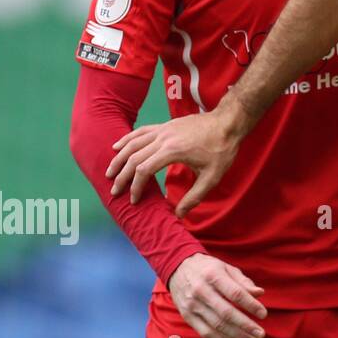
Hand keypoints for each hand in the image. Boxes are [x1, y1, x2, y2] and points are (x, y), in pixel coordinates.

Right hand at [107, 105, 242, 217]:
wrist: (228, 122)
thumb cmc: (222, 149)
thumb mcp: (212, 177)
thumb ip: (195, 197)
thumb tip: (179, 215)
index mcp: (173, 151)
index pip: (144, 170)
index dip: (136, 186)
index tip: (134, 200)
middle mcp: (164, 138)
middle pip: (134, 157)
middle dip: (122, 176)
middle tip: (115, 191)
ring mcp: (163, 129)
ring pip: (133, 143)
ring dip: (119, 158)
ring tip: (109, 173)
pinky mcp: (165, 125)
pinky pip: (140, 131)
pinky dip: (126, 139)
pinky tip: (117, 147)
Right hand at [168, 253, 266, 337]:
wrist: (178, 269)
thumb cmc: (208, 269)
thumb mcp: (226, 268)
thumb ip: (243, 282)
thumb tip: (260, 293)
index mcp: (213, 276)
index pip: (235, 293)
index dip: (251, 305)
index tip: (264, 315)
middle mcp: (201, 291)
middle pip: (226, 313)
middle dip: (245, 326)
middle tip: (261, 334)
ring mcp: (192, 306)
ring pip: (216, 326)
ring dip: (236, 336)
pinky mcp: (187, 317)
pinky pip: (205, 332)